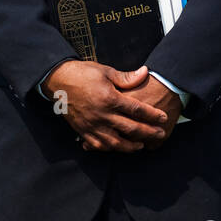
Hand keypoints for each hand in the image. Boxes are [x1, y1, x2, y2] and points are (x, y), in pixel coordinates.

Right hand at [42, 61, 168, 152]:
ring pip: (115, 142)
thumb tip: (146, 72)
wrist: (57, 80)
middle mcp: (102, 114)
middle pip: (130, 129)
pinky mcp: (82, 131)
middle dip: (148, 133)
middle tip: (160, 134)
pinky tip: (118, 148)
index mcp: (109, 98)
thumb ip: (127, 77)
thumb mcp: (106, 71)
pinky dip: (110, 149)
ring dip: (131, 146)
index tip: (163, 118)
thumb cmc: (83, 73)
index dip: (152, 115)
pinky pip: (98, 145)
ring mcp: (91, 125)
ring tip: (141, 145)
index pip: (136, 110)